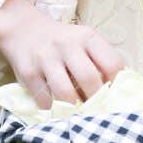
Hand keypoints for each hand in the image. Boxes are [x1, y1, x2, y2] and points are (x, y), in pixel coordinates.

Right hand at [0, 0, 125, 108]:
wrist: (23, 29)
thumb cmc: (63, 42)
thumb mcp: (84, 41)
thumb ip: (101, 61)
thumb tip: (119, 93)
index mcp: (87, 37)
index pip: (112, 63)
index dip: (117, 84)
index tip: (115, 95)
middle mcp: (67, 45)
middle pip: (89, 79)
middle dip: (96, 100)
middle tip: (97, 111)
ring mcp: (46, 58)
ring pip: (65, 93)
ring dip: (75, 109)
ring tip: (79, 114)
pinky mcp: (29, 72)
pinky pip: (45, 99)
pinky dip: (53, 109)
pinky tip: (58, 108)